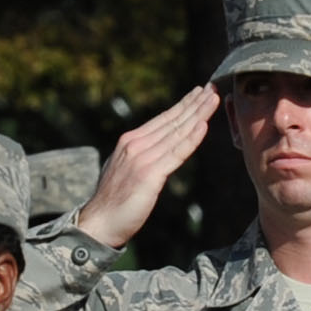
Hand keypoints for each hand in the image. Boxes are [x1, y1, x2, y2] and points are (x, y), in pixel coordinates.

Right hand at [78, 86, 220, 248]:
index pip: (162, 119)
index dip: (182, 105)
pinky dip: (191, 138)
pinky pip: (176, 153)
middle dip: (194, 103)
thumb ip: (141, 157)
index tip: (198, 93)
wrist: (98, 222)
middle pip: (172, 120)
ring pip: (176, 132)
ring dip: (197, 113)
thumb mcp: (126, 170)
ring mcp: (142, 158)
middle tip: (211, 87)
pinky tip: (203, 125)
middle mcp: (136, 144)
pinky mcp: (149, 174)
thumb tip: (155, 152)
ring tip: (213, 98)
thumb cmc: (113, 202)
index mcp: (130, 142)